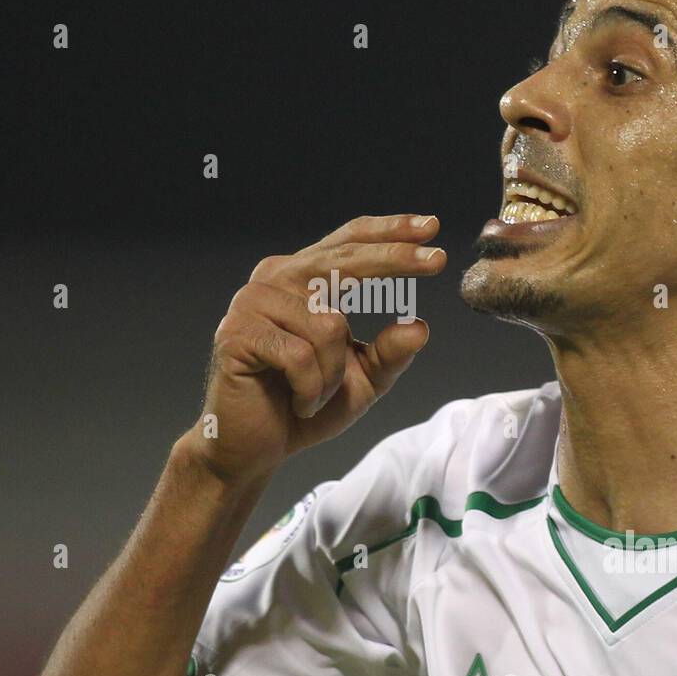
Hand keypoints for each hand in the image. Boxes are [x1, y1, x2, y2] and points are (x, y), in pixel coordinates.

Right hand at [180, 214, 445, 484]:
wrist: (253, 448)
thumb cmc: (303, 407)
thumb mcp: (362, 380)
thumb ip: (390, 353)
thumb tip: (419, 326)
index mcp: (300, 279)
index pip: (347, 243)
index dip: (389, 232)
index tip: (431, 227)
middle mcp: (274, 280)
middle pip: (343, 261)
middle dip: (393, 260)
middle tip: (438, 260)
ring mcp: (252, 304)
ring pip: (329, 326)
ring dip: (333, 374)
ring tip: (314, 396)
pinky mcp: (237, 335)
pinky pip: (301, 356)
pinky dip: (311, 389)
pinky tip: (297, 404)